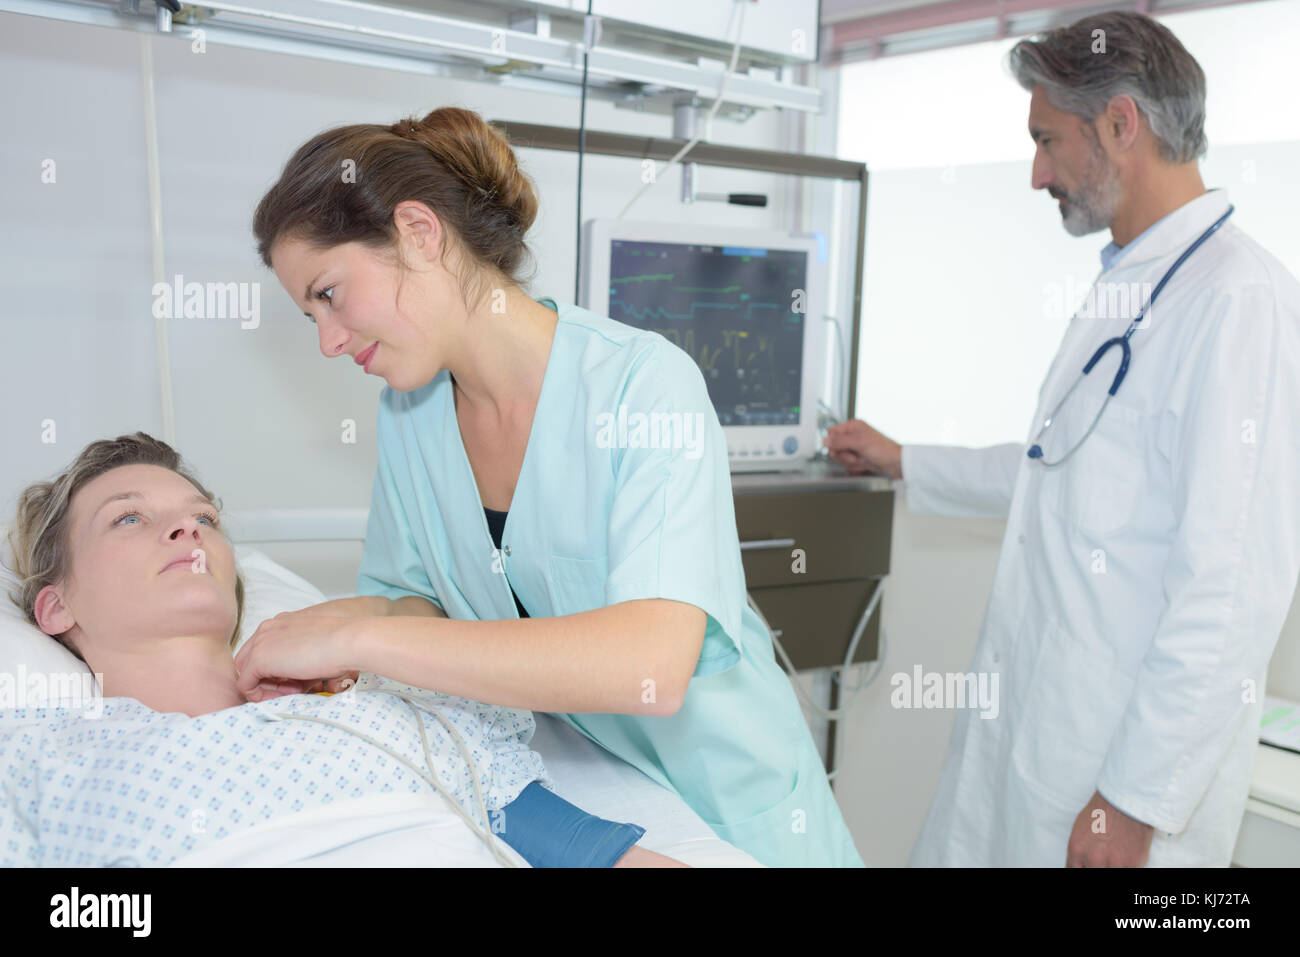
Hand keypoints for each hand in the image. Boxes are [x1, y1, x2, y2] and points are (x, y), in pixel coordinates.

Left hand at [233, 609, 371, 701]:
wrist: (348, 641)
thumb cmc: (340, 644)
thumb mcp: (313, 649)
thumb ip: (296, 661)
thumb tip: (292, 682)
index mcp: (280, 622)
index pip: (263, 650)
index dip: (275, 669)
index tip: (296, 680)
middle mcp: (266, 628)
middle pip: (249, 660)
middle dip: (266, 679)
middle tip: (293, 689)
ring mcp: (260, 643)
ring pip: (246, 673)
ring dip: (265, 688)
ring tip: (294, 691)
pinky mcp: (259, 659)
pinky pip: (245, 685)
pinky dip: (259, 695)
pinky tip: (284, 695)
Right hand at [824, 419, 902, 477]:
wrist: (895, 464)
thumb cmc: (883, 449)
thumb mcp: (859, 442)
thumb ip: (840, 441)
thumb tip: (825, 441)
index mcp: (852, 426)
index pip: (832, 433)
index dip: (834, 443)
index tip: (841, 448)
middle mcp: (853, 436)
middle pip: (834, 447)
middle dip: (844, 455)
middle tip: (855, 456)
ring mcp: (855, 448)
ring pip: (840, 457)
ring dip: (850, 462)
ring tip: (862, 460)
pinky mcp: (858, 458)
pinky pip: (847, 464)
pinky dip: (855, 467)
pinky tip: (864, 465)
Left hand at [1066, 790, 1154, 866]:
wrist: (1125, 800)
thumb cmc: (1102, 812)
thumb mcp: (1079, 831)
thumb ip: (1078, 853)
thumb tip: (1079, 866)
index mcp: (1076, 850)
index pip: (1073, 873)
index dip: (1083, 869)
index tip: (1088, 866)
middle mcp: (1093, 859)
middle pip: (1092, 873)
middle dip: (1097, 867)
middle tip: (1104, 858)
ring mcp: (1113, 864)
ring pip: (1110, 875)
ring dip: (1113, 867)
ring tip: (1116, 856)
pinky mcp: (1132, 864)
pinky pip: (1128, 873)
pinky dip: (1127, 867)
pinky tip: (1127, 858)